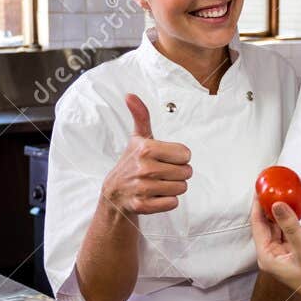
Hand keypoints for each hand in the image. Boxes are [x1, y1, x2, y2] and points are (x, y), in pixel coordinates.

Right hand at [102, 94, 191, 215]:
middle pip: (186, 172)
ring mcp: (143, 188)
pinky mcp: (143, 205)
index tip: (164, 158)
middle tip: (161, 172)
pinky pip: (173, 203)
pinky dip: (167, 201)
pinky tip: (154, 195)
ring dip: (173, 187)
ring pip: (181, 188)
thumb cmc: (131, 162)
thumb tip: (130, 95)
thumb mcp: (137, 138)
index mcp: (146, 148)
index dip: (178, 157)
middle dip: (177, 173)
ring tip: (157, 184)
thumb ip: (140, 116)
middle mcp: (144, 168)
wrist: (114, 193)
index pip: (186, 154)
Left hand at [250, 196, 300, 300]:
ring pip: (289, 227)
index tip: (259, 189)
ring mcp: (290, 254)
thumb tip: (276, 204)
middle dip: (276, 207)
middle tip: (278, 187)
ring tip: (300, 198)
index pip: (258, 226)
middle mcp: (276, 256)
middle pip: (272, 225)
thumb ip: (290, 226)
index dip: (257, 207)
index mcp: (269, 258)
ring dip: (297, 215)